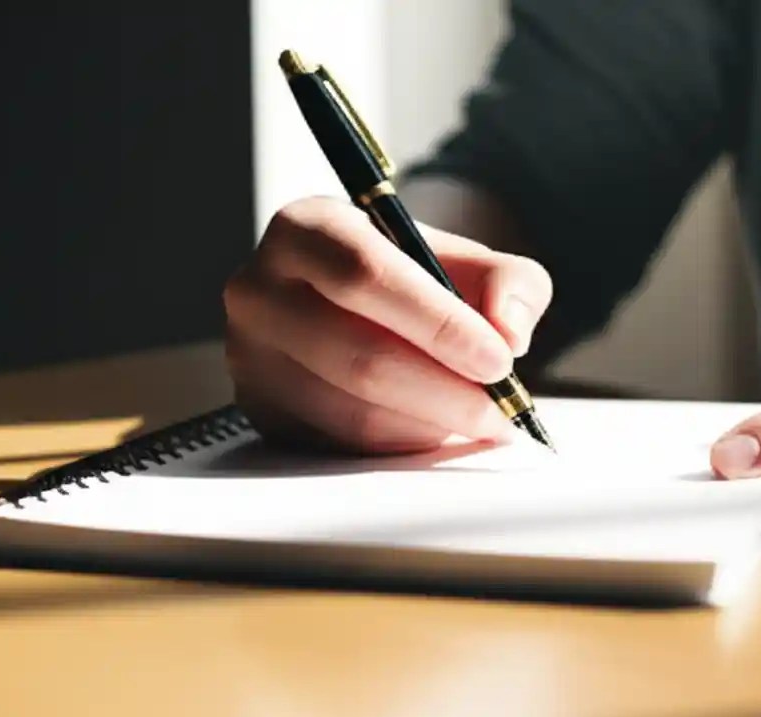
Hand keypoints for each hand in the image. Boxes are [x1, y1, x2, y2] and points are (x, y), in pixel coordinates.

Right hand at [223, 196, 552, 453]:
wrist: (344, 307)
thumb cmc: (406, 280)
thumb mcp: (463, 261)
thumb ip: (508, 282)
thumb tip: (509, 332)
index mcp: (306, 228)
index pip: (366, 276)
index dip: (437, 323)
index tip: (498, 360)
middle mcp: (260, 289)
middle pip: (357, 356)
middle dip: (445, 391)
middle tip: (501, 409)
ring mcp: (251, 355)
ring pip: (351, 412)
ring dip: (430, 426)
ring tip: (480, 421)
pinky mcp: (259, 409)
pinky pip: (340, 443)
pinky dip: (401, 444)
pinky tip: (434, 428)